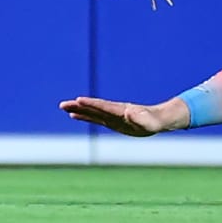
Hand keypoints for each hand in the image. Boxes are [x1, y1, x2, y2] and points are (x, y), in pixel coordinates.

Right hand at [59, 96, 187, 136]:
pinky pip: (95, 118)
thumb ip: (140, 118)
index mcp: (121, 111)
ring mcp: (112, 116)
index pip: (103, 106)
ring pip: (92, 111)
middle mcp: (114, 111)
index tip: (78, 100)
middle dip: (79, 105)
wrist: (159, 120)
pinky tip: (74, 115)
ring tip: (64, 107)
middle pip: (94, 107)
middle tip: (63, 104)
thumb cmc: (155, 122)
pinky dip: (84, 115)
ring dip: (78, 109)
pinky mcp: (112, 122)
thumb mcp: (149, 122)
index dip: (91, 104)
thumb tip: (129, 112)